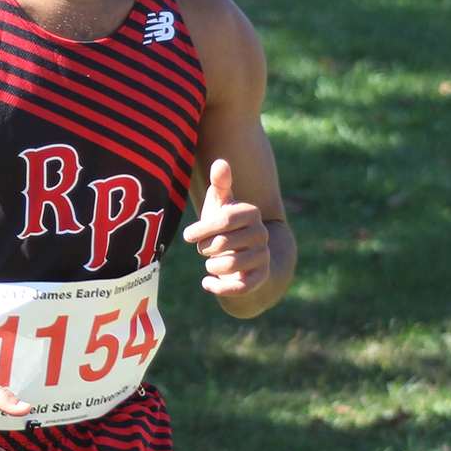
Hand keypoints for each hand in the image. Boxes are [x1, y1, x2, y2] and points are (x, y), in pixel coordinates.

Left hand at [181, 159, 270, 297]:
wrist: (244, 255)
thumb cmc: (225, 226)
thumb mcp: (220, 205)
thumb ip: (220, 184)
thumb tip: (220, 162)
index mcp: (251, 213)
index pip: (225, 220)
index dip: (203, 228)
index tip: (187, 236)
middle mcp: (261, 234)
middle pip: (224, 243)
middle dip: (205, 248)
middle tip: (203, 248)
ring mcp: (263, 257)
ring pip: (229, 266)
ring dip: (212, 266)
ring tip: (210, 262)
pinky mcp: (260, 278)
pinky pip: (239, 288)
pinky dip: (218, 287)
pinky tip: (208, 283)